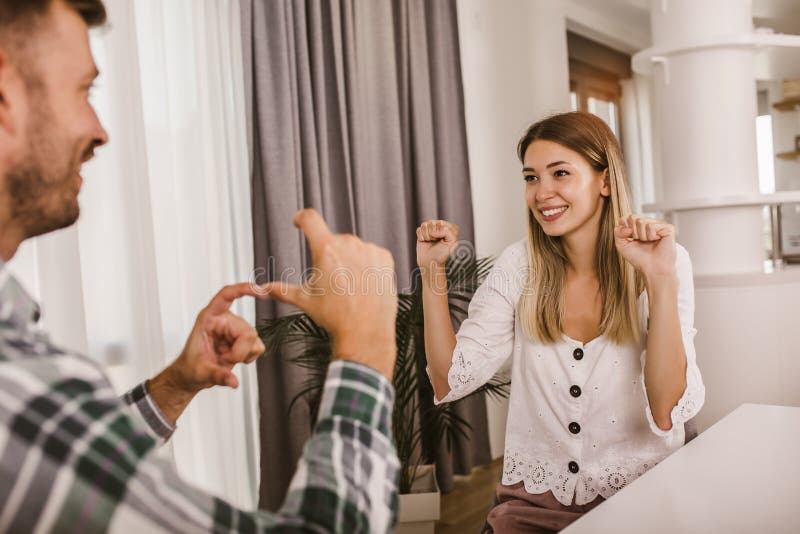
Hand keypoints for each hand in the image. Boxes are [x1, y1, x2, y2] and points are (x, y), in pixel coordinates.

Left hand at [150, 283, 267, 424]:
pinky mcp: (244, 340)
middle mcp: (224, 320)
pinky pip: (258, 347)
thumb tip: (233, 381)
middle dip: (239, 351)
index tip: (258, 289)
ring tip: (225, 359)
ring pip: (254, 339)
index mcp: (209, 318)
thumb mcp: (200, 372)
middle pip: (246, 330)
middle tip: (224, 360)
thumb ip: (218, 375)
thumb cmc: (190, 367)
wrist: (191, 375)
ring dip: (243, 355)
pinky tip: (235, 359)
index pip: (226, 296)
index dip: (243, 289)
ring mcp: (235, 329)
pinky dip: (249, 357)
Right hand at [261, 209, 397, 378]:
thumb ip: (281, 289)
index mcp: (326, 249)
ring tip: (350, 287)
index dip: (301, 218)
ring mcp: (369, 250)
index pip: (310, 218)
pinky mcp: (385, 258)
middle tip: (332, 282)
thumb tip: (262, 289)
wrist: (365, 331)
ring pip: (353, 248)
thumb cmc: (335, 316)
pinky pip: (371, 254)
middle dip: (329, 255)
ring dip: (349, 260)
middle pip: (333, 240)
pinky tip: (364, 284)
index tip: (299, 222)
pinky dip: (367, 265)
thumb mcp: (304, 300)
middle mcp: (349, 244)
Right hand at [416, 219, 458, 269]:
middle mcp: (440, 226)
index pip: (442, 223)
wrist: (430, 262)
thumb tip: (433, 232)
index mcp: (449, 228)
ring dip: (427, 236)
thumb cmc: (442, 254)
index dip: (441, 232)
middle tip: (436, 242)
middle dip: (433, 234)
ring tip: (430, 241)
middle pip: (433, 223)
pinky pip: (419, 229)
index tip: (443, 240)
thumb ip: (448, 232)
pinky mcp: (421, 232)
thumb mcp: (452, 242)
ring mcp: (430, 229)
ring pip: (425, 225)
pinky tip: (425, 241)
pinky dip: (421, 237)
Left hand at [614, 214, 676, 279]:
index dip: (624, 228)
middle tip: (641, 242)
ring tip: (649, 242)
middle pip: (633, 217)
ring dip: (642, 236)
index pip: (626, 217)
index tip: (630, 239)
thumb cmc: (639, 258)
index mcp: (639, 227)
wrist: (652, 269)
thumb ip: (618, 232)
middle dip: (633, 232)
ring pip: (641, 221)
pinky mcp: (668, 228)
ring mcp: (659, 225)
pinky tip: (657, 241)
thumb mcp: (622, 245)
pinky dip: (651, 236)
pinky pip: (651, 226)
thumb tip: (625, 222)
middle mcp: (649, 224)